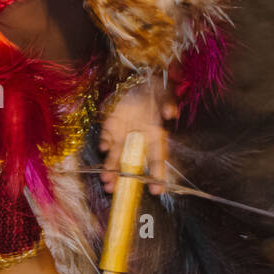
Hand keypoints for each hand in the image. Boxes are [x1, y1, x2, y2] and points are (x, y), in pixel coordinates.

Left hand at [99, 76, 176, 195]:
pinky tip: (103, 148)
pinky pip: (107, 138)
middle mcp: (138, 139)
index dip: (157, 174)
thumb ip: (168, 102)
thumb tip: (170, 112)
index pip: (157, 159)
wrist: (139, 81)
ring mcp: (123, 134)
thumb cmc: (156, 91)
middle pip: (131, 163)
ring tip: (106, 183)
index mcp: (155, 136)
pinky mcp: (111, 126)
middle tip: (117, 191)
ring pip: (116, 156)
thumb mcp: (165, 93)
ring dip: (110, 168)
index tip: (157, 190)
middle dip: (124, 178)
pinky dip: (104, 143)